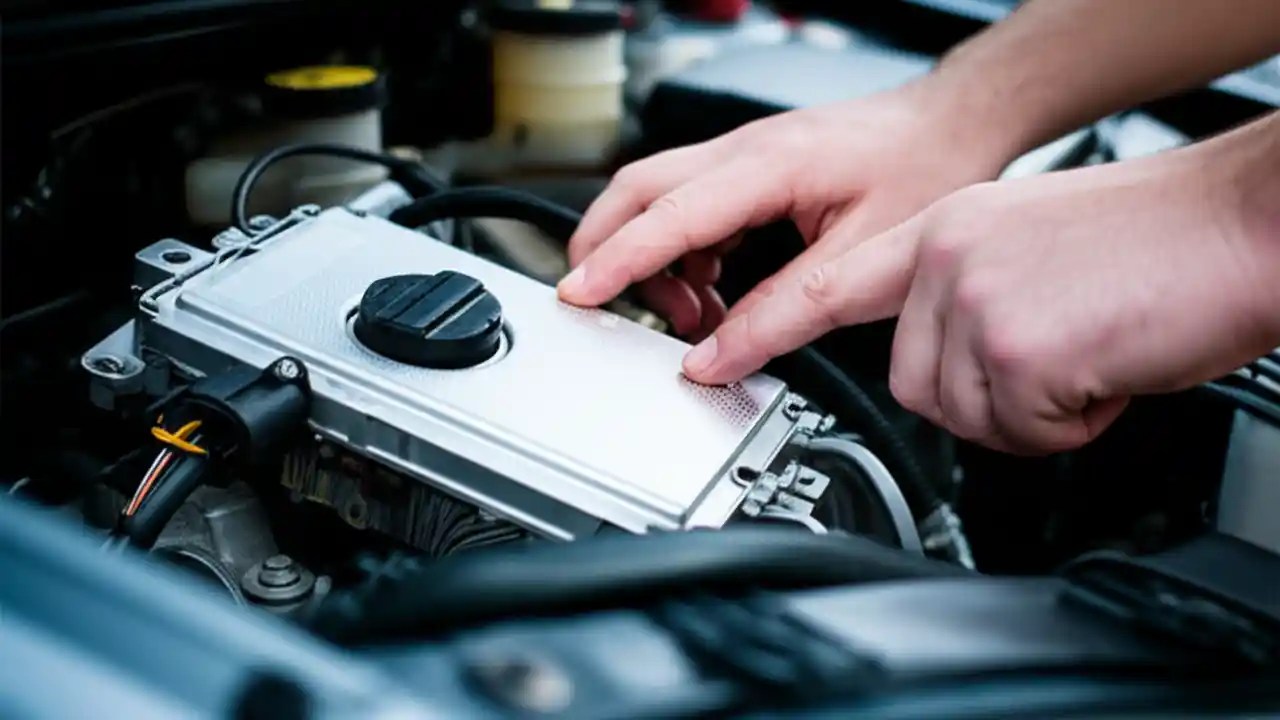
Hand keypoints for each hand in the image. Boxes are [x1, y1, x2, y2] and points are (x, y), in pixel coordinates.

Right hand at [557, 80, 1017, 338]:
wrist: (954, 121)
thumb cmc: (925, 167)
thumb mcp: (860, 256)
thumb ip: (786, 311)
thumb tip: (724, 356)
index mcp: (767, 166)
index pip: (668, 216)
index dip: (618, 262)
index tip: (581, 297)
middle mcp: (743, 150)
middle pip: (635, 190)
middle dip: (603, 249)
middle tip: (600, 305)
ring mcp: (742, 153)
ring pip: (655, 196)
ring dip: (650, 257)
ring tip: (690, 314)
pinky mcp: (750, 166)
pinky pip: (688, 204)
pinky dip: (682, 250)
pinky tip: (713, 288)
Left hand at [682, 120, 1279, 452]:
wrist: (1239, 223)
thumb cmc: (1155, 241)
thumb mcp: (1027, 246)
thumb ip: (959, 294)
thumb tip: (941, 356)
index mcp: (942, 228)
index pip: (825, 286)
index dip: (760, 330)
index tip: (705, 363)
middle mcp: (944, 257)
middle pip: (908, 383)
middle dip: (980, 398)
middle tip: (1052, 363)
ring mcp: (972, 300)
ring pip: (960, 415)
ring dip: (1029, 412)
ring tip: (1088, 356)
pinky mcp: (1013, 347)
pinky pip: (1018, 432)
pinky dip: (1069, 424)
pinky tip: (1106, 370)